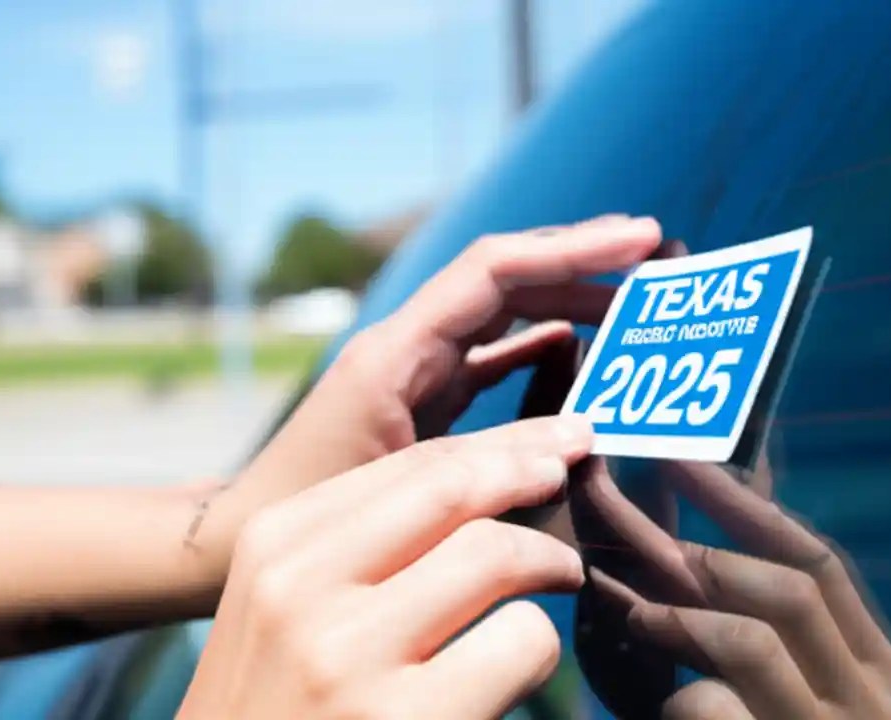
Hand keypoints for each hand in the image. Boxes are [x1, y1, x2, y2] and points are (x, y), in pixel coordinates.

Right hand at [179, 415, 594, 718]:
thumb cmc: (278, 708)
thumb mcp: (281, 610)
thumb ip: (356, 546)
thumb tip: (476, 485)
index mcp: (274, 546)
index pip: (411, 467)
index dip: (498, 447)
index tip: (548, 446)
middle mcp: (301, 589)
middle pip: (451, 489)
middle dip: (528, 474)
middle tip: (566, 486)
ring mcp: (347, 655)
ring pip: (493, 554)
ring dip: (548, 560)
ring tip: (560, 576)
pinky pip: (519, 641)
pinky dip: (539, 645)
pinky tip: (525, 662)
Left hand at [190, 215, 661, 574]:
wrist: (237, 537)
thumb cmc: (305, 513)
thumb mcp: (403, 486)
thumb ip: (491, 460)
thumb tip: (585, 435)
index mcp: (397, 350)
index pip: (496, 272)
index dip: (571, 249)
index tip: (638, 241)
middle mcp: (408, 347)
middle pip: (507, 280)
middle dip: (580, 263)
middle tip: (653, 261)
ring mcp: (416, 372)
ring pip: (504, 316)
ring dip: (566, 301)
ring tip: (631, 302)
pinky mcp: (422, 403)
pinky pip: (493, 358)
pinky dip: (540, 347)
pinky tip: (579, 349)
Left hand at [571, 458, 890, 718]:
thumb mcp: (771, 680)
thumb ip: (752, 611)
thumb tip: (708, 504)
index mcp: (877, 669)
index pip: (819, 561)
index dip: (749, 505)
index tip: (685, 460)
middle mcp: (872, 703)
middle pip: (792, 588)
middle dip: (703, 548)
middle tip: (630, 524)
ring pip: (753, 640)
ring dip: (676, 614)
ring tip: (627, 610)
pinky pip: (714, 706)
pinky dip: (671, 695)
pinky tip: (651, 702)